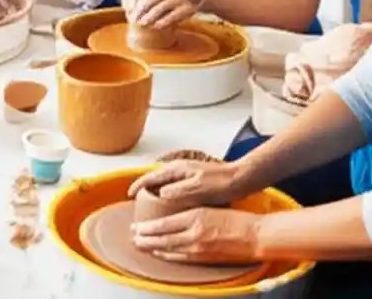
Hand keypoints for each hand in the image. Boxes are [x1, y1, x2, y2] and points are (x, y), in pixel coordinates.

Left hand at [124, 0, 206, 28]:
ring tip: (141, 23)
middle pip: (151, 0)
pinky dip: (162, 22)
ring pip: (159, 10)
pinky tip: (155, 26)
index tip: (130, 7)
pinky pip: (171, 17)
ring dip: (148, 18)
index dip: (138, 0)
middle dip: (140, 11)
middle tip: (133, 18)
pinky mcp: (187, 10)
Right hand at [127, 159, 243, 207]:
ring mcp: (188, 173)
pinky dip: (167, 193)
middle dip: (145, 187)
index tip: (129, 195)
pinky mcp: (195, 180)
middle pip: (156, 177)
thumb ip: (176, 191)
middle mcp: (180, 168)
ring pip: (165, 181)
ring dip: (156, 190)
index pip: (151, 176)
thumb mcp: (196, 189)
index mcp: (177, 168)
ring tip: (150, 203)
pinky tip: (171, 204)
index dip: (138, 185)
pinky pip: (174, 186)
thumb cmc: (221, 183)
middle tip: (137, 201)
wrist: (242, 179)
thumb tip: (159, 195)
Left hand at [131, 207, 261, 264]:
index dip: (146, 228)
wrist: (256, 236)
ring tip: (140, 245)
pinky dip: (166, 256)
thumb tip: (174, 215)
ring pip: (168, 249)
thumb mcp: (210, 207)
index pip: (162, 224)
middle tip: (132, 236)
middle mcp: (194, 234)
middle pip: (161, 238)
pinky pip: (180, 258)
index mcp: (195, 217)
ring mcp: (198, 248)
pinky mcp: (204, 258)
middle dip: (144, 238)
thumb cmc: (238, 219)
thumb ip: (191, 212)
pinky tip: (160, 253)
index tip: (135, 226)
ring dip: (152, 247)